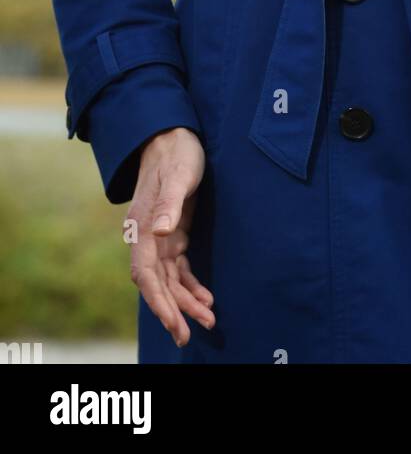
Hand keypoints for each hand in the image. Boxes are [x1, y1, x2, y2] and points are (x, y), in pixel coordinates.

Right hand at [125, 126, 214, 346]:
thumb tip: (159, 231)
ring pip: (168, 280)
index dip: (157, 300)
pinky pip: (178, 269)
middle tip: (188, 336)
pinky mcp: (173, 234)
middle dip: (172, 311)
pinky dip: (190, 285)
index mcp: (142, 226)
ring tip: (207, 320)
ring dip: (184, 302)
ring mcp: (159, 237)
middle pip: (156, 283)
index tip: (172, 321)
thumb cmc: (177, 152)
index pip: (145, 273)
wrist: (175, 135)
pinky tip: (205, 298)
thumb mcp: (178, 174)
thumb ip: (168, 203)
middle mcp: (146, 236)